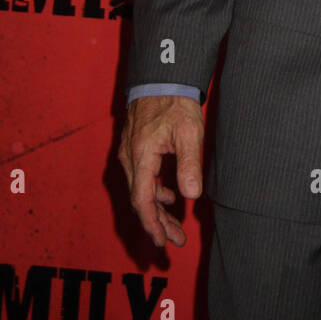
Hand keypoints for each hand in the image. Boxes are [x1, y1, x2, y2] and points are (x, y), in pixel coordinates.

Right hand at [118, 96, 204, 247]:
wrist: (163, 77)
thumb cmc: (176, 102)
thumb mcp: (188, 131)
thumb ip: (189, 163)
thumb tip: (191, 195)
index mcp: (140, 156)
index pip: (142, 200)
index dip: (152, 224)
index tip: (162, 242)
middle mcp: (129, 158)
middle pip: (140, 200)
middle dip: (157, 223)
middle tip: (175, 241)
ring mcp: (129, 153)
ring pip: (140, 190)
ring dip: (157, 209)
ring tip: (175, 226)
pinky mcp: (134, 148)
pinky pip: (141, 178)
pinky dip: (154, 192)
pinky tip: (170, 196)